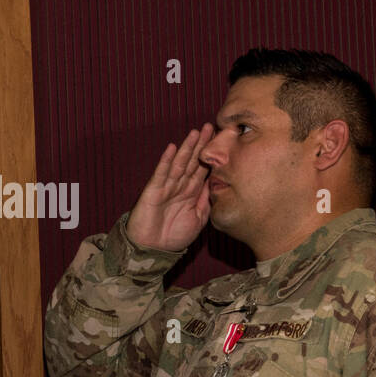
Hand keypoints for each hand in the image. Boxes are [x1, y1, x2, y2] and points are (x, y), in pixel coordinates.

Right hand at [126, 124, 214, 251]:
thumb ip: (207, 201)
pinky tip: (172, 148)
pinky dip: (166, 161)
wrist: (153, 249)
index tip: (222, 140)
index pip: (203, 169)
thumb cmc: (174, 236)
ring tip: (195, 133)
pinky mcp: (153, 190)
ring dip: (186, 148)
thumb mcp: (199, 219)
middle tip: (211, 127)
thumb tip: (218, 184)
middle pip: (192, 161)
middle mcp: (180, 186)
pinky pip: (161, 173)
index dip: (212, 155)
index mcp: (191, 192)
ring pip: (179, 163)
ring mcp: (166, 186)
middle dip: (201, 145)